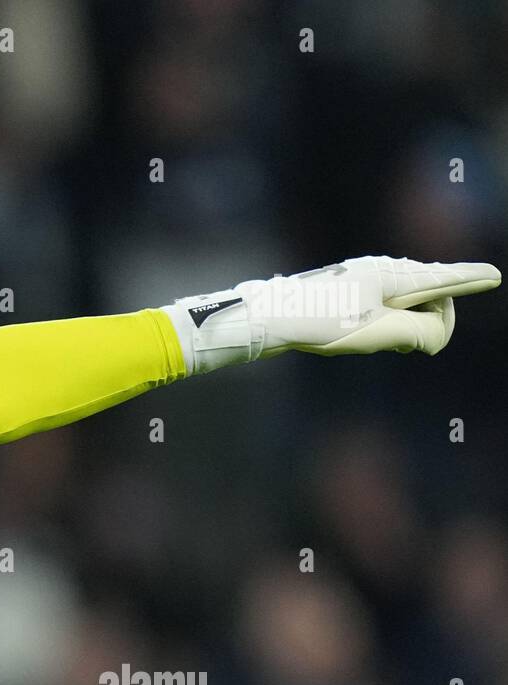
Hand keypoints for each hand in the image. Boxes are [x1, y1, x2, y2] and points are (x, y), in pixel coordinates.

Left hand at [162, 256, 500, 373]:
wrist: (270, 316)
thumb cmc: (323, 323)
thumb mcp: (379, 334)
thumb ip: (420, 334)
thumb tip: (435, 336)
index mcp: (393, 276)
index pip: (443, 279)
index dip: (469, 281)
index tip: (494, 275)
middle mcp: (380, 270)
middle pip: (427, 292)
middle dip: (431, 316)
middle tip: (414, 343)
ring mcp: (361, 277)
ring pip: (402, 300)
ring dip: (404, 322)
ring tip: (372, 337)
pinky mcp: (344, 289)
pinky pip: (380, 304)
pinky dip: (385, 320)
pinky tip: (362, 330)